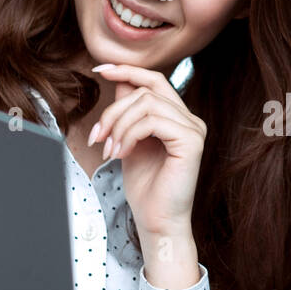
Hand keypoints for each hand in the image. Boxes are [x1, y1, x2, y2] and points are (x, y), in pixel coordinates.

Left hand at [86, 64, 204, 287]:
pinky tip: (121, 152)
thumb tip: (118, 80)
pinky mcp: (191, 141)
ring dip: (118, 124)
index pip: (155, 80)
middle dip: (113, 109)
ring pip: (146, 103)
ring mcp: (194, 129)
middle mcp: (190, 120)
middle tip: (96, 136)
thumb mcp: (129, 140)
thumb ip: (128, 112)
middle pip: (145, 90)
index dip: (127, 70)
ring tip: (107, 149)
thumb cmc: (145, 187)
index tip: (99, 69)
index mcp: (178, 118)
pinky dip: (129, 134)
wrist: (157, 221)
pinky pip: (153, 121)